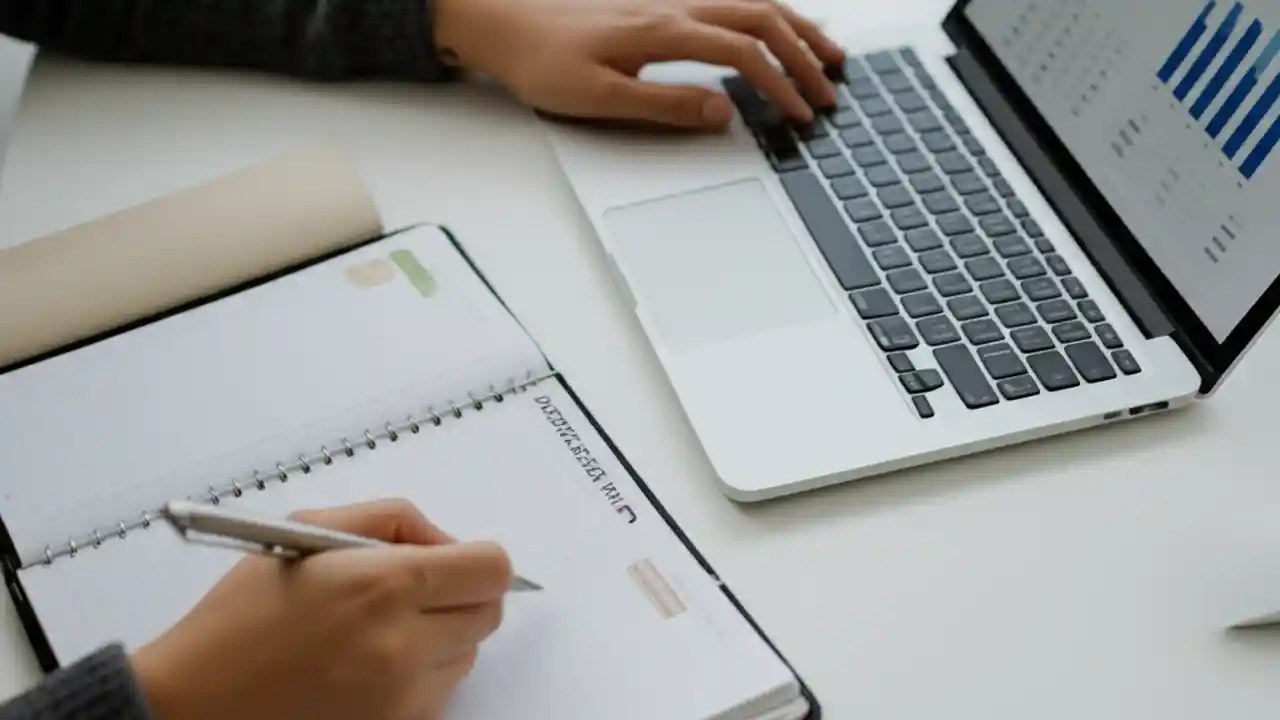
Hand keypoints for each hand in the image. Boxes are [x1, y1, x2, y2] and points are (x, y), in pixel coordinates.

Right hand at [131, 499, 512, 719]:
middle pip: (488, 613)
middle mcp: (403, 645)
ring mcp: (400, 697)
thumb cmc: (241, 614)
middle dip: (462, 594)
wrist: (195, 699)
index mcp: (385, 585)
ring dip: (442, 637)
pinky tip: (369, 664)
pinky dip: (419, 676)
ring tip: (379, 629)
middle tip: (413, 590)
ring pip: (467, 655)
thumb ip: (393, 520)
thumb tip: (445, 540)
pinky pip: (438, 694)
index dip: (477, 559)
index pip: (492, 569)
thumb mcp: (310, 531)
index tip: (454, 559)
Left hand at [433, 0, 845, 129]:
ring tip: (828, 54)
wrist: (499, 21)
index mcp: (664, 31)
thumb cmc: (540, 60)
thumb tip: (723, 111)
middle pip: (762, 18)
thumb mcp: (598, 97)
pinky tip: (776, 26)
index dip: (782, 84)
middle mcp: (674, 6)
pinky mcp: (660, 2)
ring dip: (795, 26)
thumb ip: (664, 105)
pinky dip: (766, 11)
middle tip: (833, 89)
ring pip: (751, 0)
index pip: (744, 52)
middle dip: (805, 54)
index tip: (804, 114)